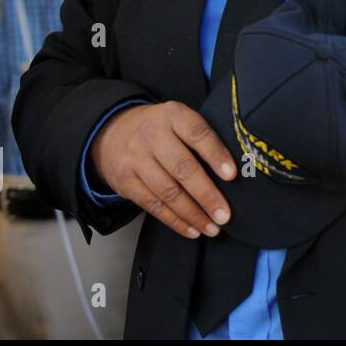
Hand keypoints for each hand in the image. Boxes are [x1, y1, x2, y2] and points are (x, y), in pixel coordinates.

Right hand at [90, 101, 236, 239]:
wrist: (112, 131)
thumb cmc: (161, 129)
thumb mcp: (179, 120)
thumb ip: (202, 138)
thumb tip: (234, 174)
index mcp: (174, 115)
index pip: (198, 134)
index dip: (216, 155)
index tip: (232, 176)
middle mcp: (152, 135)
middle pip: (182, 168)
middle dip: (206, 195)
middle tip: (224, 215)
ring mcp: (135, 159)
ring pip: (167, 192)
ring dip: (193, 214)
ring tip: (212, 227)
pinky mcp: (124, 181)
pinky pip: (153, 205)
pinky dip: (175, 221)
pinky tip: (192, 229)